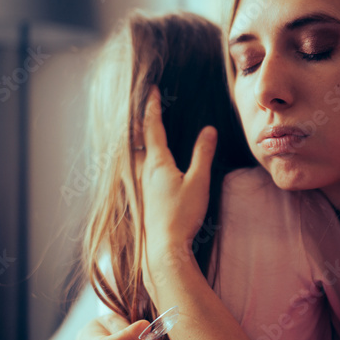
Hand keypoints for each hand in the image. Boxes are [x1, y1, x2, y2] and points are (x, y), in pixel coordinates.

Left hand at [133, 87, 216, 288]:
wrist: (164, 248)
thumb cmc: (182, 215)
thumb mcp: (199, 182)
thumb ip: (203, 154)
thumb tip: (208, 131)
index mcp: (157, 163)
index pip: (152, 127)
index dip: (152, 107)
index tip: (152, 90)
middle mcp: (142, 171)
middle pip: (134, 139)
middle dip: (137, 121)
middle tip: (138, 106)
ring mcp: (138, 186)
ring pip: (131, 155)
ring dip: (132, 140)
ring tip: (134, 131)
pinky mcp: (140, 199)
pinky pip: (132, 171)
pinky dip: (133, 159)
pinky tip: (137, 167)